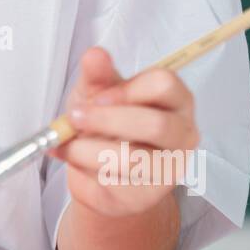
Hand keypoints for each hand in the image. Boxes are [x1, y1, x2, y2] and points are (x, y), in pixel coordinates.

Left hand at [47, 47, 198, 218]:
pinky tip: (71, 159)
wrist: (99, 171)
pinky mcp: (149, 195)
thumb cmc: (105, 124)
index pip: (165, 84)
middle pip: (157, 125)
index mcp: (175, 100)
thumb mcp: (97, 94)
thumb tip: (95, 54)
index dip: (128, 89)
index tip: (97, 96)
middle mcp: (182, 133)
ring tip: (67, 143)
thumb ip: (98, 76)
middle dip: (107, 121)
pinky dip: (87, 171)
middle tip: (74, 118)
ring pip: (135, 159)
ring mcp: (170, 167)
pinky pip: (118, 184)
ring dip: (90, 150)